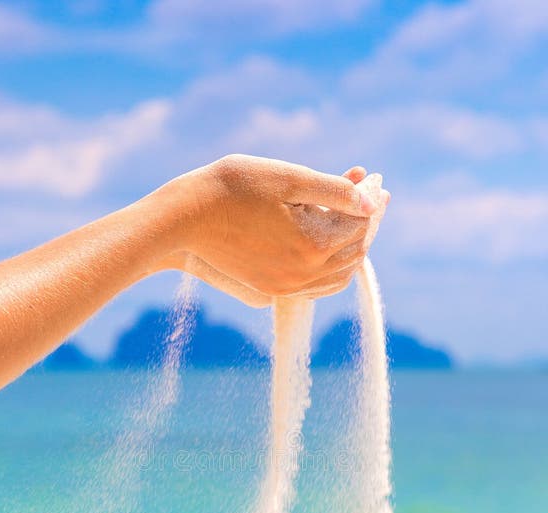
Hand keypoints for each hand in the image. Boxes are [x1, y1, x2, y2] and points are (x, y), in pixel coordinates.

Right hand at [165, 163, 388, 307]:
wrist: (183, 219)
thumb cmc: (232, 188)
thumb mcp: (288, 178)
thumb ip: (335, 189)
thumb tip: (373, 202)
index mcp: (313, 244)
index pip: (360, 223)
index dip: (372, 198)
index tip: (375, 176)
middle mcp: (303, 274)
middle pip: (355, 250)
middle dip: (368, 222)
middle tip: (373, 195)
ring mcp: (286, 288)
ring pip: (339, 274)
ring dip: (353, 247)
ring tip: (357, 219)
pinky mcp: (269, 290)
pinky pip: (316, 287)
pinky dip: (332, 267)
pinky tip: (330, 247)